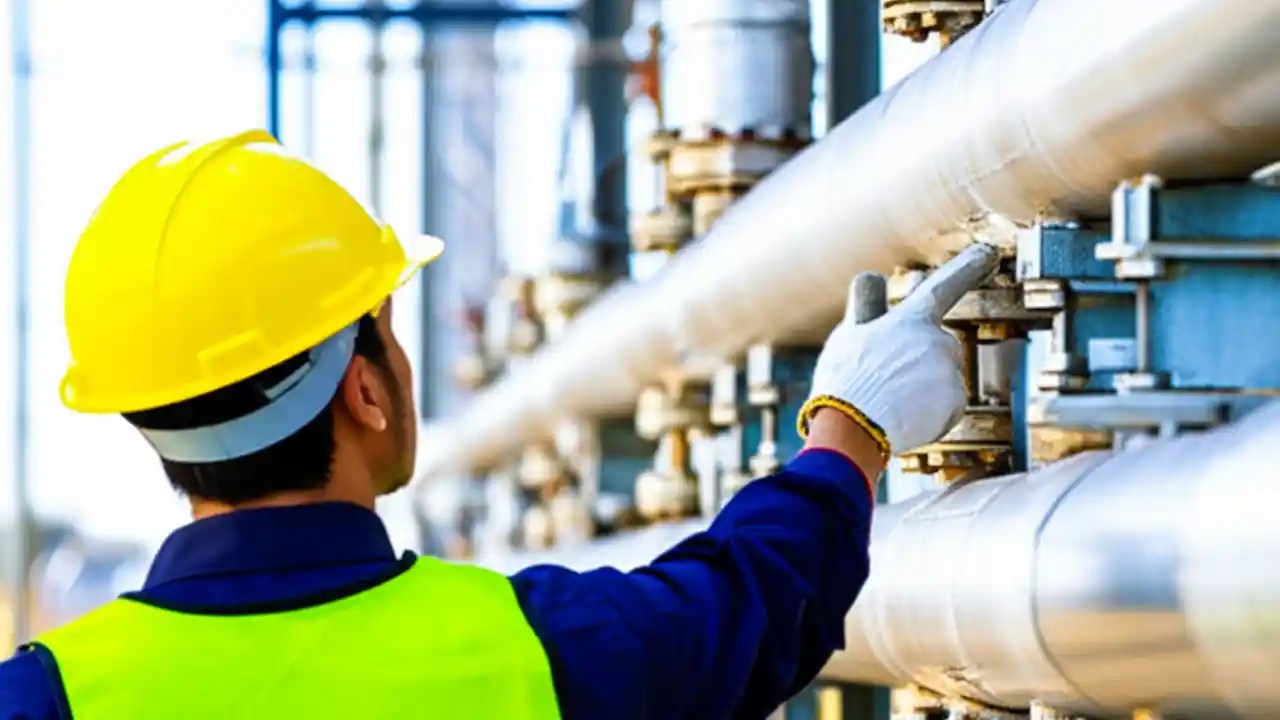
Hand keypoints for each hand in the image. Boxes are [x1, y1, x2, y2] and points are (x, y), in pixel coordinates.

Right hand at [801, 243, 1000, 453]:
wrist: (852, 430)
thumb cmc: (845, 381)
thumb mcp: (848, 335)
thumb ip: (866, 305)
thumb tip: (871, 275)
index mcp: (912, 320)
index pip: (945, 286)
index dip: (969, 267)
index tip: (989, 252)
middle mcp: (939, 341)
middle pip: (937, 345)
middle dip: (919, 359)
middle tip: (885, 380)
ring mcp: (949, 373)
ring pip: (939, 378)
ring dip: (920, 389)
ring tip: (887, 404)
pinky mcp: (955, 403)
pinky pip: (945, 407)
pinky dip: (928, 414)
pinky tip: (903, 421)